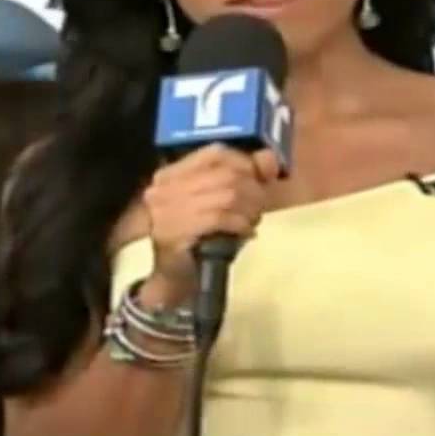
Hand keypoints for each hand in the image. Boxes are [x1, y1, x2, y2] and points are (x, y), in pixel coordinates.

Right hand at [137, 144, 279, 307]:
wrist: (173, 282)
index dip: (245, 162)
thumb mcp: (219, 204)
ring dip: (249, 208)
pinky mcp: (175, 231)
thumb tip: (270, 158)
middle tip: (259, 207)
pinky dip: (240, 223)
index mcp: (170, 175)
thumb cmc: (199, 240)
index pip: (215, 153)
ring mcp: (166, 210)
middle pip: (226, 174)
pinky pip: (221, 217)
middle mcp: (164, 188)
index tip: (260, 178)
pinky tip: (245, 232)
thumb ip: (242, 179)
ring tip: (252, 220)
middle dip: (252, 190)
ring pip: (227, 195)